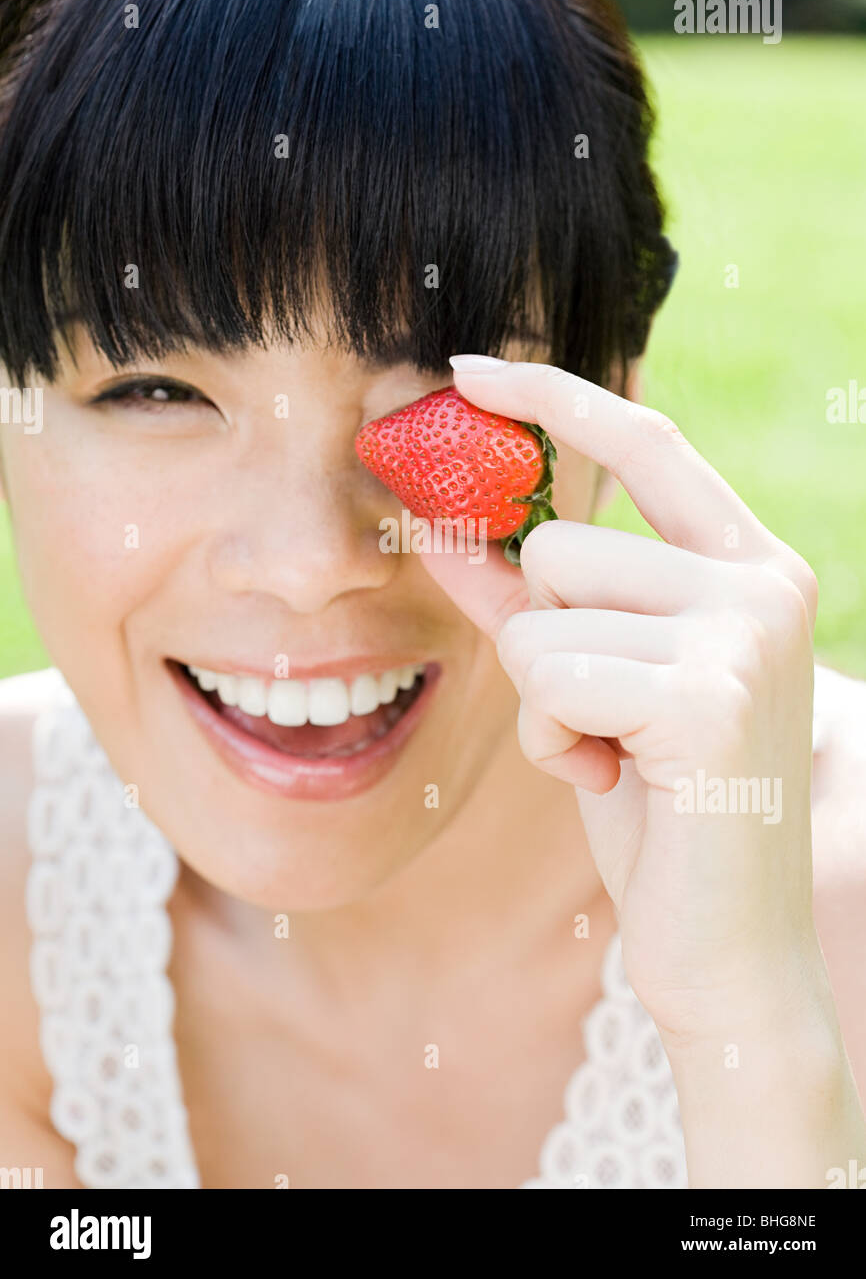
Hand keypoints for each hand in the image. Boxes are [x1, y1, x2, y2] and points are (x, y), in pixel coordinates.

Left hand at [421, 356, 823, 1045]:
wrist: (728, 947)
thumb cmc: (657, 806)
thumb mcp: (588, 683)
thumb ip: (523, 600)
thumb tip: (437, 522)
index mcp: (749, 566)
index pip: (647, 441)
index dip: (554, 396)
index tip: (466, 367)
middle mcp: (763, 583)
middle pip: (562, 545)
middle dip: (542, 638)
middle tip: (596, 717)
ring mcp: (746, 635)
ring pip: (545, 612)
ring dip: (544, 698)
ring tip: (607, 753)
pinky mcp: (710, 697)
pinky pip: (551, 674)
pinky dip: (551, 739)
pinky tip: (609, 784)